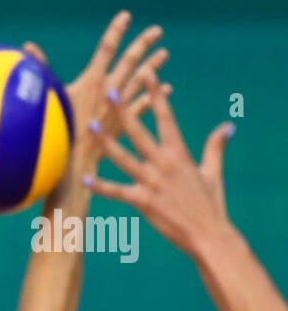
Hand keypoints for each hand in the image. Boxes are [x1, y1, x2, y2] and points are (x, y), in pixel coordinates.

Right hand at [24, 11, 167, 182]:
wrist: (72, 168)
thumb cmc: (54, 135)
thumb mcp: (46, 99)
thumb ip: (40, 69)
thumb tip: (27, 47)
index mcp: (92, 83)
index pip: (107, 49)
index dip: (116, 31)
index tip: (126, 16)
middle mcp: (110, 93)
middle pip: (130, 62)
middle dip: (143, 44)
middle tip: (157, 31)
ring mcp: (120, 109)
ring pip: (142, 82)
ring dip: (153, 67)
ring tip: (165, 54)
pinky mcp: (125, 126)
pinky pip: (144, 107)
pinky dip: (155, 96)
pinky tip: (167, 89)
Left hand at [88, 73, 237, 257]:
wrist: (209, 235)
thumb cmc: (210, 205)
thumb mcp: (213, 172)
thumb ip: (216, 147)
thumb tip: (227, 126)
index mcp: (180, 153)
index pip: (166, 117)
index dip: (155, 95)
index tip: (146, 75)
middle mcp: (165, 163)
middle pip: (140, 132)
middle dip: (123, 111)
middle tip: (108, 92)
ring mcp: (153, 182)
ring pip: (124, 157)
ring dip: (105, 142)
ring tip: (89, 127)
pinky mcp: (144, 201)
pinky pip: (118, 191)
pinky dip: (100, 186)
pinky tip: (84, 179)